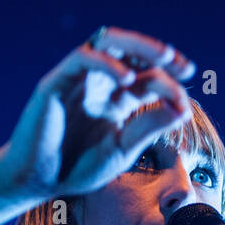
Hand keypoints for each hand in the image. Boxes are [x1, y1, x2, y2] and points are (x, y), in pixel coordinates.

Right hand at [0, 25, 197, 201]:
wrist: (38, 182)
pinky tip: (128, 79)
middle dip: (159, 53)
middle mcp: (99, 83)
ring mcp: (78, 79)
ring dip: (138, 45)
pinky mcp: (57, 82)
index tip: (186, 98)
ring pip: (108, 43)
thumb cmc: (78, 168)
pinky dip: (107, 64)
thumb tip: (183, 109)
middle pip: (131, 51)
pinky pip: (83, 59)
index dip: (170, 83)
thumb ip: (149, 128)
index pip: (148, 79)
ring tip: (163, 57)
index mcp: (116, 100)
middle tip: (182, 66)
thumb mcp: (122, 148)